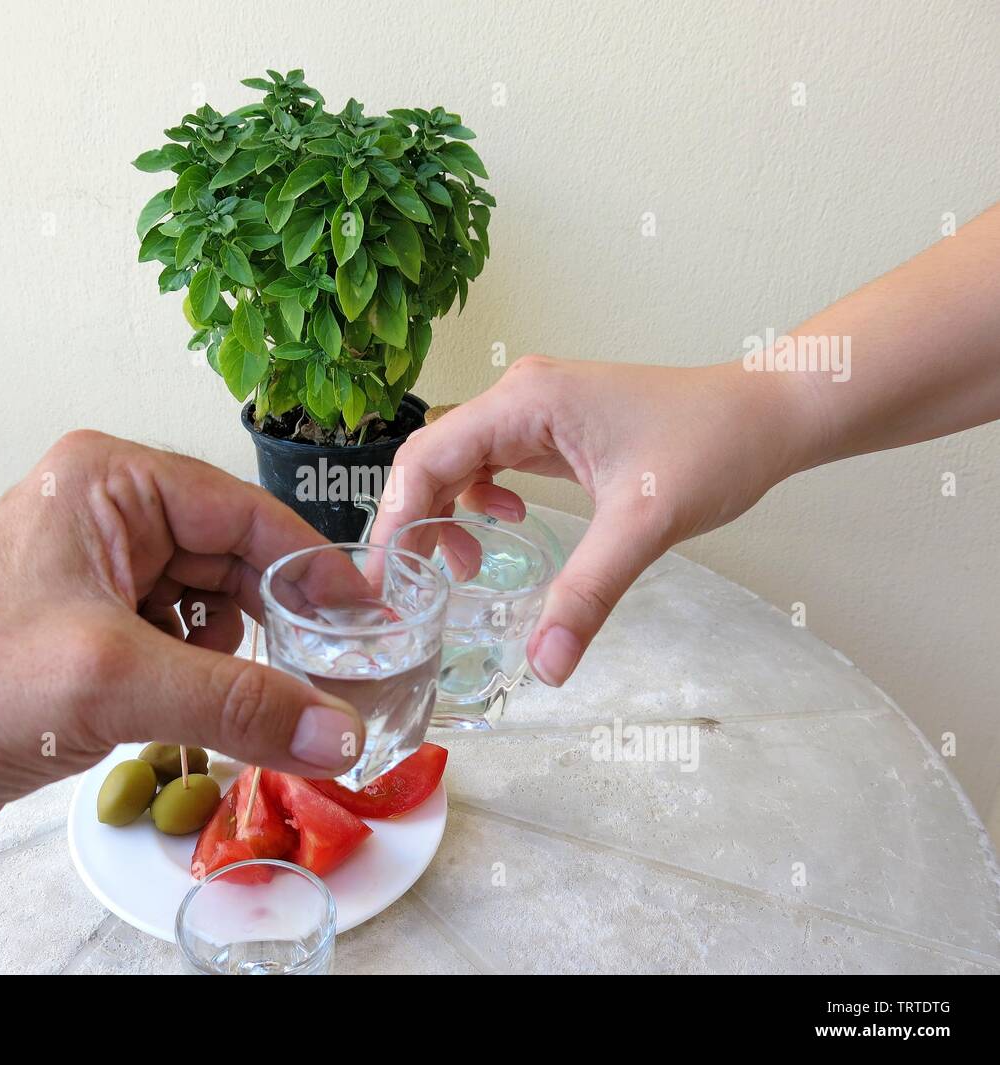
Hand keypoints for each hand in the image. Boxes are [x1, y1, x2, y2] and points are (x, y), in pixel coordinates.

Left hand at [0, 432, 364, 848]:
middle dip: (274, 622)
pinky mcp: (90, 628)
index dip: (311, 569)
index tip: (365, 622)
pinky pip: (177, 642)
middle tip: (330, 678)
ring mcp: (96, 572)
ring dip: (233, 657)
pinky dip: (200, 678)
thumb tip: (337, 730)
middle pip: (231, 559)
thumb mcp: (114, 683)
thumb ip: (239, 702)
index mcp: (106, 481)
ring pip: (210, 606)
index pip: (242, 513)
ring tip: (236, 703)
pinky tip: (183, 710)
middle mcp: (105, 513)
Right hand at [372, 357, 807, 685]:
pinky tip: (508, 525)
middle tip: (414, 589)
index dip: (394, 520)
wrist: (766, 414)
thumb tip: (544, 666)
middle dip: (416, 522)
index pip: (427, 457)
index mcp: (525, 402)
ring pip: (458, 462)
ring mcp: (535, 409)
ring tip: (466, 565)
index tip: (384, 582)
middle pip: (433, 459)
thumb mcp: (644, 524)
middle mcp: (519, 396)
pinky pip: (491, 462)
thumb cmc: (713, 446)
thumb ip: (587, 594)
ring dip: (447, 513)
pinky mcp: (553, 426)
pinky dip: (481, 500)